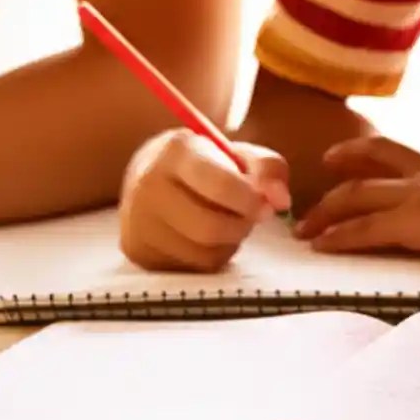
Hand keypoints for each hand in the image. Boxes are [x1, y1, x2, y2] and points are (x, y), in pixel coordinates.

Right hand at [119, 128, 291, 271]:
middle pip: (211, 227)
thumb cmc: (204, 164)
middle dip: (241, 226)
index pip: (221, 184)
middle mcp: (148, 186)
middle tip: (247, 217)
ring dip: (227, 244)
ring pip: (203, 253)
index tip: (264, 205)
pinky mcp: (138, 251)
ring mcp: (139, 222)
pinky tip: (203, 239)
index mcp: (176, 151)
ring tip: (223, 223)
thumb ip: (268, 169)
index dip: (251, 200)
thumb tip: (281, 202)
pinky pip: (191, 268)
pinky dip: (209, 258)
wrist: (148, 177)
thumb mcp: (237, 154)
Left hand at [295, 136, 419, 270]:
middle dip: (344, 162)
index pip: (409, 157)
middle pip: (373, 161)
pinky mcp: (412, 222)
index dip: (384, 158)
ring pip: (356, 195)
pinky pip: (363, 229)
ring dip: (326, 211)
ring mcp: (418, 196)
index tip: (369, 161)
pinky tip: (320, 246)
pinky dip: (337, 237)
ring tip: (305, 226)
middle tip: (324, 165)